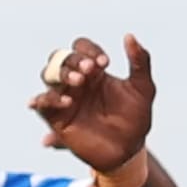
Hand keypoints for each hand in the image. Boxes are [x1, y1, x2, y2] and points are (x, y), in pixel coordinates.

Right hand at [30, 32, 158, 179]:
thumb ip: (140, 62)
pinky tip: (67, 102)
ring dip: (61, 73)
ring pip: (48, 74)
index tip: (105, 63)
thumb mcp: (143, 89)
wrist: (128, 150)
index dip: (90, 50)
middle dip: (74, 59)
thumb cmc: (135, 118)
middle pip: (61, 57)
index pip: (81, 47)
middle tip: (90, 70)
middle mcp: (76, 81)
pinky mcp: (56, 118)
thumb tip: (130, 36)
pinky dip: (48, 99)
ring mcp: (65, 98)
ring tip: (79, 82)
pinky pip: (42, 103)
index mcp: (94, 71)